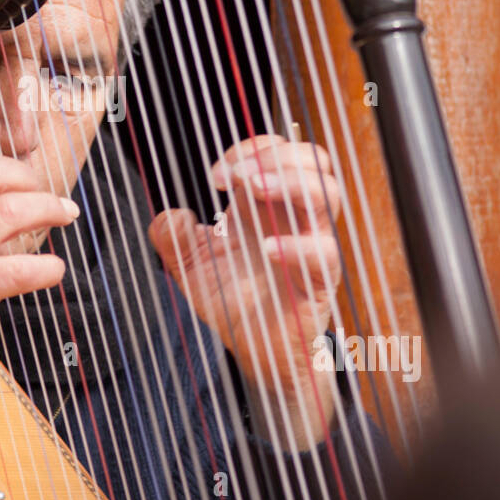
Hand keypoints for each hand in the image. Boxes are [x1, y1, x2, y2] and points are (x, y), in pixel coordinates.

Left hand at [148, 134, 340, 449]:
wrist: (254, 351)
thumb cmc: (233, 300)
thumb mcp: (189, 264)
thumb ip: (171, 236)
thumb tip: (170, 215)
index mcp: (267, 204)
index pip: (280, 151)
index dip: (251, 148)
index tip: (217, 173)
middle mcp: (294, 217)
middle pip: (315, 159)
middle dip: (276, 154)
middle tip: (239, 174)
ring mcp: (312, 244)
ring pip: (328, 192)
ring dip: (290, 181)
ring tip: (252, 189)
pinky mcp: (320, 280)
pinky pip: (324, 252)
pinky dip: (297, 245)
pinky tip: (267, 249)